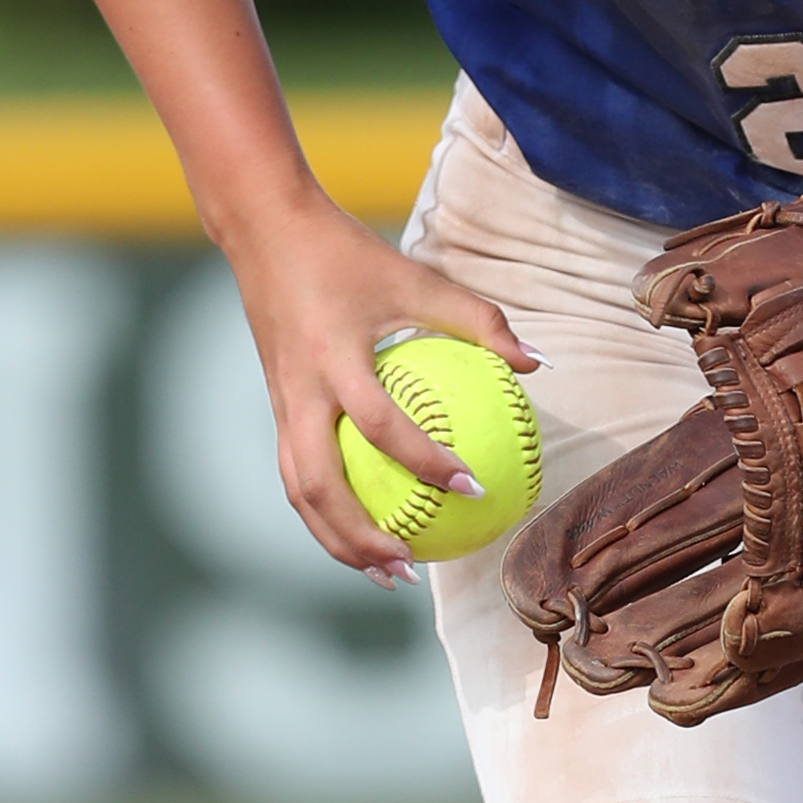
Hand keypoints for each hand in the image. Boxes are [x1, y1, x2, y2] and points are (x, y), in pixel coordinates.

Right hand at [224, 183, 538, 580]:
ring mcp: (279, 405)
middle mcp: (299, 391)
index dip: (426, 461)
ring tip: (387, 570)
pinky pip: (295, 472)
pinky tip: (364, 524)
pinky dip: (325, 510)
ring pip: (299, 493)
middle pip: (319, 487)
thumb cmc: (351, 255)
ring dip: (337, 540)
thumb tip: (536, 363)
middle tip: (413, 566)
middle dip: (361, 537)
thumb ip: (478, 319)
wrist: (266, 232)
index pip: (382, 424)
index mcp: (334, 358)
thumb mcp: (417, 277)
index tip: (472, 487)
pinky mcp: (274, 408)